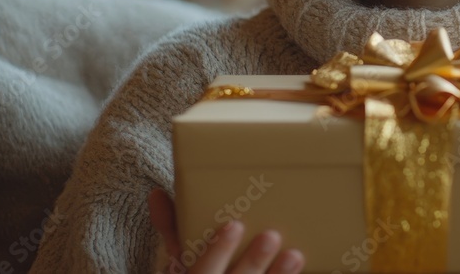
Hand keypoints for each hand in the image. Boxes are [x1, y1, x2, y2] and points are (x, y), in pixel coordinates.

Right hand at [148, 187, 304, 273]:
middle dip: (252, 262)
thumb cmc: (198, 270)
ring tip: (294, 255)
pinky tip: (303, 268)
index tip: (233, 224)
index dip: (217, 250)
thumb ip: (171, 226)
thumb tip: (156, 194)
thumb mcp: (179, 254)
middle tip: (271, 235)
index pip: (201, 270)